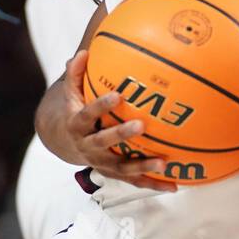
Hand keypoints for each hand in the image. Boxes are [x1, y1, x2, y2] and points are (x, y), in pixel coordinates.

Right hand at [59, 51, 174, 192]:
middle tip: (141, 125)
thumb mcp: (70, 92)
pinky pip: (133, 181)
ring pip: (121, 167)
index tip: (117, 95)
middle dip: (121, 134)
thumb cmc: (74, 109)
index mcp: (77, 124)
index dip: (100, 106)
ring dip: (141, 166)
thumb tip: (83, 52)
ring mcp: (101, 162)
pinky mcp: (113, 173)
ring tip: (162, 163)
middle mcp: (88, 146)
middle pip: (103, 142)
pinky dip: (153, 185)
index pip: (87, 115)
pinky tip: (174, 186)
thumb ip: (76, 74)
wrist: (64, 141)